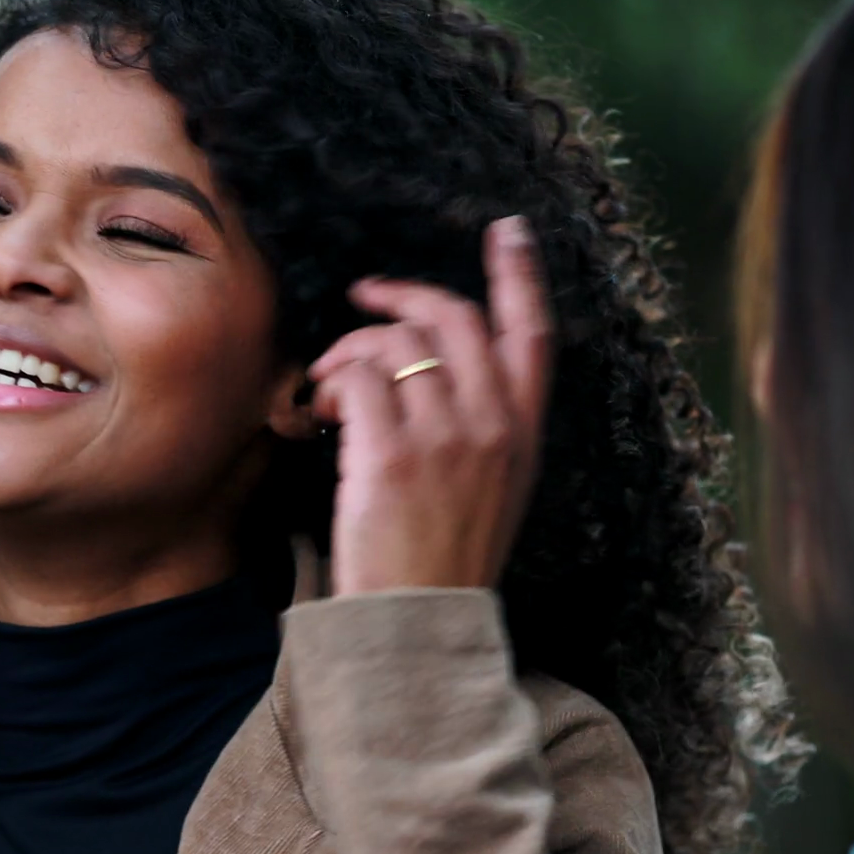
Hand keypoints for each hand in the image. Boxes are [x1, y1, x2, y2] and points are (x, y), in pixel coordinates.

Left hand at [307, 216, 552, 595]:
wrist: (418, 623)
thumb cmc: (444, 558)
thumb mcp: (492, 488)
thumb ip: (481, 426)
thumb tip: (434, 367)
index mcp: (524, 433)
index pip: (534, 335)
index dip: (520, 276)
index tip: (507, 230)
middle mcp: (493, 426)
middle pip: (453, 318)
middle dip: (401, 295)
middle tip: (363, 298)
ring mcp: (446, 439)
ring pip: (397, 343)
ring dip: (351, 348)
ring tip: (328, 381)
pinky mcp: (393, 455)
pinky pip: (358, 377)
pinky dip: (331, 380)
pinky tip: (319, 407)